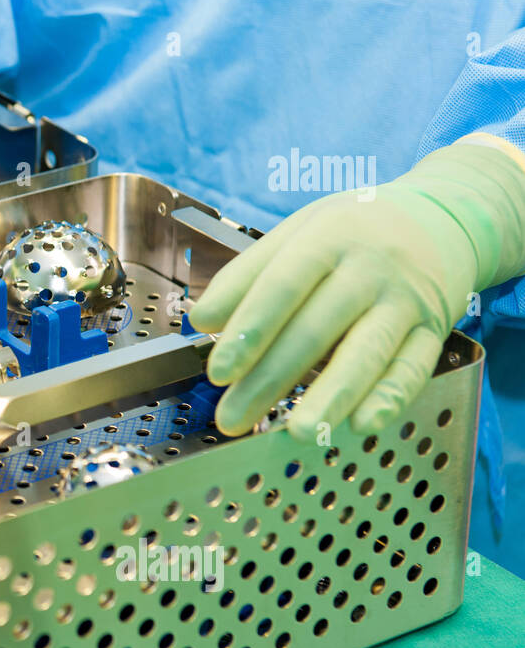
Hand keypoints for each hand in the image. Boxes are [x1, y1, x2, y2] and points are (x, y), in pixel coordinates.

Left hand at [187, 143, 524, 440]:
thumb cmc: (355, 231)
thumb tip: (202, 319)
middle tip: (233, 418)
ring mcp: (407, 300)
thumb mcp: (300, 231)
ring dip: (331, 397)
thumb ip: (248, 274)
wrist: (444, 215)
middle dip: (270, 379)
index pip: (282, 286)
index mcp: (328, 237)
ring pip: (366, 353)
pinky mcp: (435, 330)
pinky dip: (389, 399)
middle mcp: (371, 268)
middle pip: (316, 329)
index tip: (218, 371)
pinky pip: (413, 369)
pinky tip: (361, 424)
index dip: (250, 330)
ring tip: (297, 433)